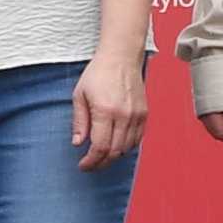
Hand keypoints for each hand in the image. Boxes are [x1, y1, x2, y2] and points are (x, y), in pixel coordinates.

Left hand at [70, 44, 148, 169]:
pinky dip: (126, 147)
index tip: (83, 165)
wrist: (120, 57)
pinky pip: (137, 139)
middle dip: (100, 163)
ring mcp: (136, 115)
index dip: (91, 161)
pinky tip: (116, 146)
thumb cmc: (99, 72)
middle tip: (90, 166)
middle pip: (114, 151)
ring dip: (113, 157)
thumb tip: (78, 143)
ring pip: (126, 148)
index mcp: (105, 110)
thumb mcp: (79, 95)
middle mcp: (124, 115)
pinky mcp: (144, 114)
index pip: (100, 146)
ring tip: (101, 157)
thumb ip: (79, 121)